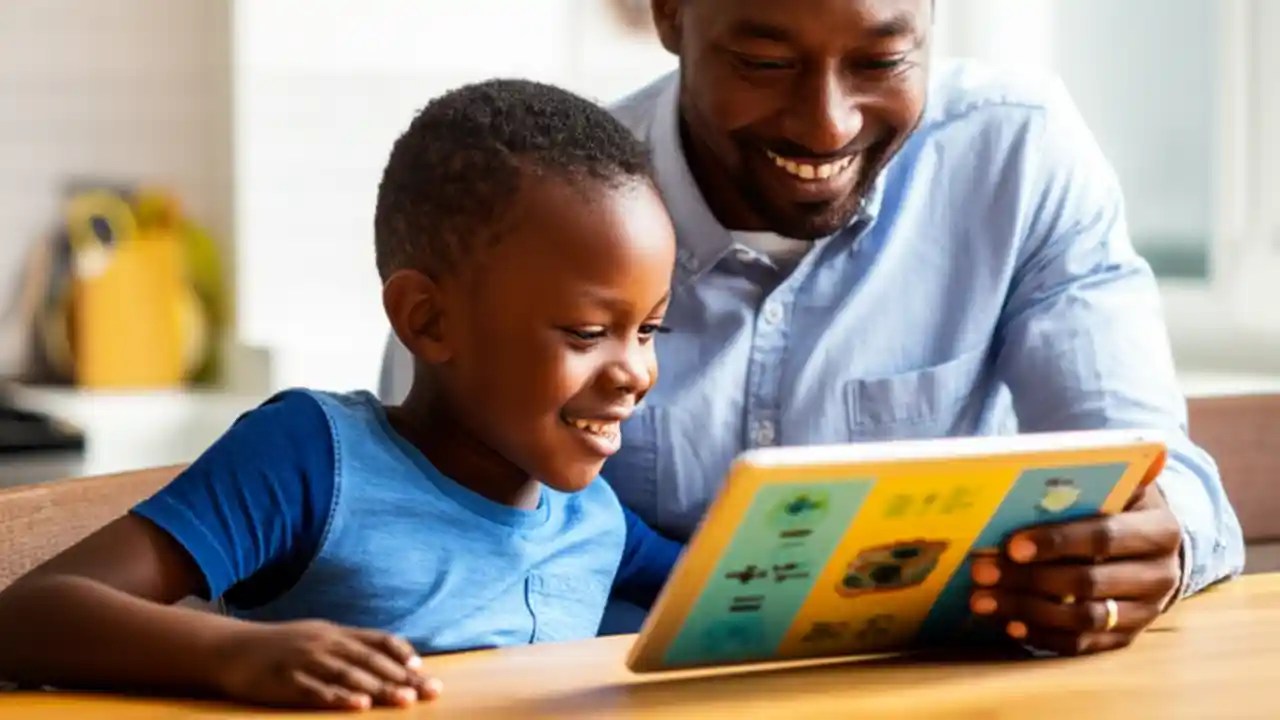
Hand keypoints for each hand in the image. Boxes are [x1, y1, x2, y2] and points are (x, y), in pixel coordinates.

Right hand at [211, 620, 441, 709]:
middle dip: (403, 678)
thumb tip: (383, 657)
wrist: (230, 649)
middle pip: (371, 661)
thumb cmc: (280, 646)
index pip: (378, 641)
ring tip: (404, 700)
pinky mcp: (286, 681)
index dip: (401, 654)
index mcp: (335, 633)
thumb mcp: (317, 636)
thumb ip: (349, 645)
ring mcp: (305, 661)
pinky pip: (317, 691)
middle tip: (429, 692)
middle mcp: (325, 644)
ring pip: (350, 675)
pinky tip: (358, 706)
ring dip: (380, 688)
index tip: (423, 670)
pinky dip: (339, 698)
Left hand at [968, 484, 1181, 655]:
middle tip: (981, 571)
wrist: (1151, 546)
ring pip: (1084, 619)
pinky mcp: (1126, 637)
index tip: (1012, 545)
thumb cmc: (1120, 505)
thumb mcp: (1122, 484)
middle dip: (1029, 578)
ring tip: (982, 600)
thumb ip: (1117, 470)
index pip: (1104, 537)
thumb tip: (1150, 448)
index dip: (1057, 542)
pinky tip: (1010, 625)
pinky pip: (1083, 645)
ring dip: (1027, 610)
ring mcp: (1145, 611)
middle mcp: (1159, 576)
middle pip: (1088, 583)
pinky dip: (1044, 637)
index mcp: (1159, 531)